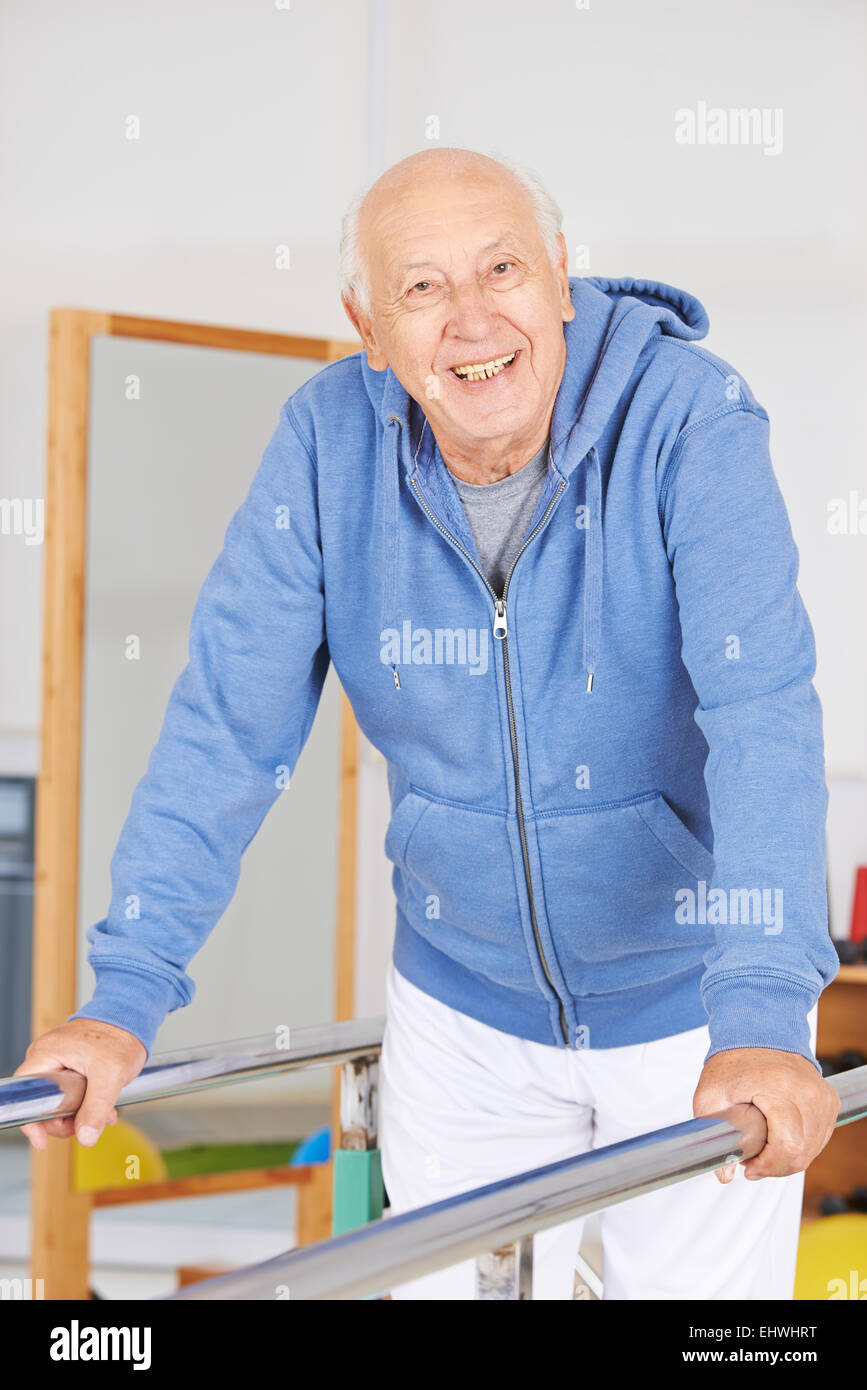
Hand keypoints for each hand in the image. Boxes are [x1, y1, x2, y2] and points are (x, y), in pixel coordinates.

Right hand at [13, 1019, 146, 1149]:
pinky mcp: (71, 1065)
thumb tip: (85, 1137)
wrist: (133, 1019)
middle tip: (88, 1126)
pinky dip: (87, 1104)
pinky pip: (70, 1093)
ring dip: (81, 1114)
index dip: (31, 1120)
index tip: (42, 1140)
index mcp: (47, 1053)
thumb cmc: (120, 1036)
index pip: (24, 1093)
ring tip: (105, 1115)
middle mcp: (47, 1057)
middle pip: (42, 1102)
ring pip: (59, 1101)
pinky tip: (105, 1109)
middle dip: (65, 1120)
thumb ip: (96, 1108)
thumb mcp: (110, 1075)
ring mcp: (59, 1061)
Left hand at [692, 1047, 838, 1183]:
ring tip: (763, 1148)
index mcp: (778, 1086)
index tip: (748, 1167)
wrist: (756, 1031)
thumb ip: (711, 1135)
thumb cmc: (733, 1061)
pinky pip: (819, 1137)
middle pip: (802, 1151)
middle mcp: (807, 1091)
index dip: (768, 1165)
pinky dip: (801, 1146)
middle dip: (775, 1166)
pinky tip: (780, 1139)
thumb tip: (725, 1175)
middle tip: (753, 1162)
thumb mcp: (710, 1095)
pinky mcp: (829, 1100)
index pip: (788, 1144)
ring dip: (788, 1158)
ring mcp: (822, 1095)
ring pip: (813, 1148)